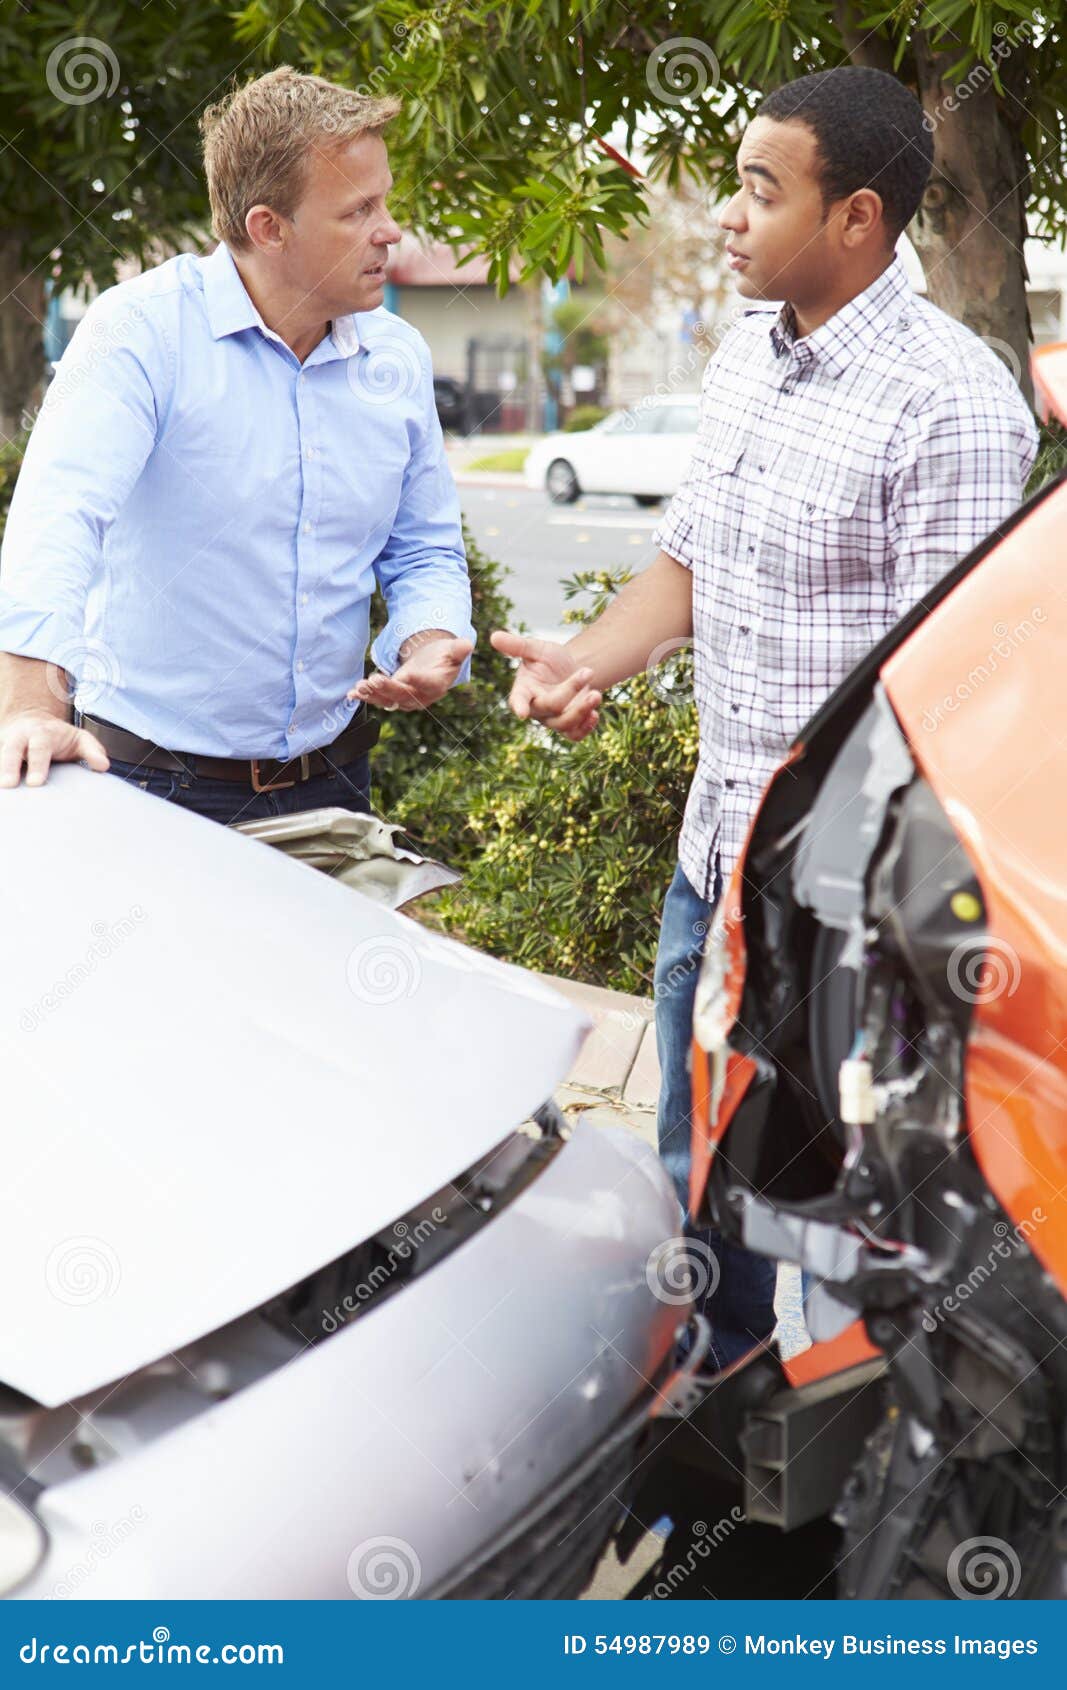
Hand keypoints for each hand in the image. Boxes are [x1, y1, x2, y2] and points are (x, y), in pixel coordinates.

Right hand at [0, 712, 109, 787]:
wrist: (32, 721)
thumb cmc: (60, 737)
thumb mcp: (80, 739)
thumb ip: (92, 751)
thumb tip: (103, 766)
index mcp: (43, 733)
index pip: (40, 748)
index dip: (38, 764)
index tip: (36, 783)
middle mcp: (20, 736)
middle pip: (12, 750)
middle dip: (9, 766)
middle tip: (8, 784)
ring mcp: (5, 743)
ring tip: (1, 788)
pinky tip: (0, 791)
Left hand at [348, 633, 473, 711]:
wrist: (434, 667)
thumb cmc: (444, 657)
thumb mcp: (453, 650)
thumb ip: (459, 649)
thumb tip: (467, 643)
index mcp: (437, 684)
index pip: (429, 684)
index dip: (418, 679)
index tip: (406, 674)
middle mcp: (420, 696)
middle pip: (404, 694)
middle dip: (388, 688)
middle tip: (374, 679)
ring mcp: (404, 698)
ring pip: (388, 699)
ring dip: (373, 694)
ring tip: (360, 687)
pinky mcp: (391, 696)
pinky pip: (377, 698)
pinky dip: (364, 696)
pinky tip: (352, 693)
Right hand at [490, 629, 600, 740]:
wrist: (569, 670)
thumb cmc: (548, 659)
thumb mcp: (535, 649)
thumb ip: (517, 645)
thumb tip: (494, 636)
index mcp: (524, 690)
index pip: (518, 699)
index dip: (519, 706)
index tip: (521, 713)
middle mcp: (537, 708)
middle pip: (550, 707)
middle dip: (570, 691)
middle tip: (588, 671)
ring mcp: (553, 719)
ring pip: (564, 724)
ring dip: (582, 711)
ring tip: (597, 694)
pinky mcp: (569, 725)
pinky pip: (575, 735)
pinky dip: (585, 728)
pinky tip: (595, 713)